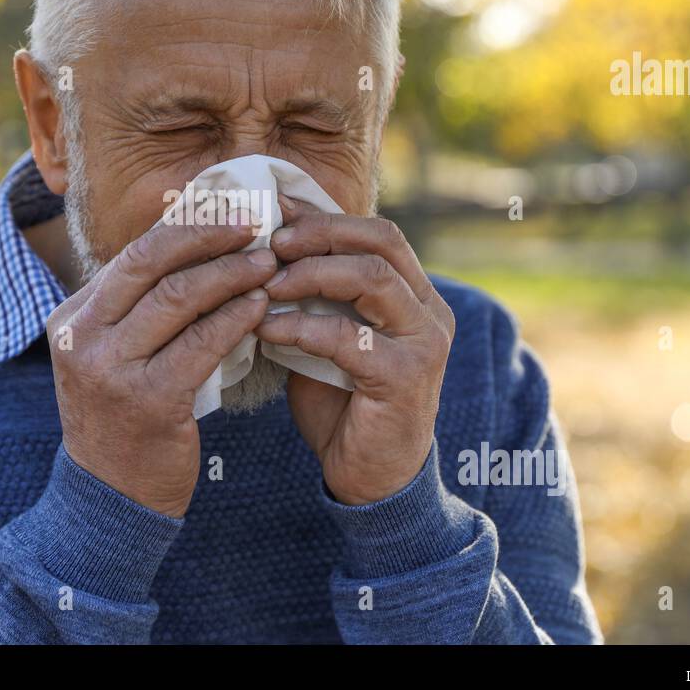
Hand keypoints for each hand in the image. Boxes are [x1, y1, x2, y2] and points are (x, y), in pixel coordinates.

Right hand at [46, 211, 276, 516]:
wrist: (111, 498)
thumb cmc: (124, 416)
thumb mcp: (112, 354)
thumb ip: (138, 306)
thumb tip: (192, 239)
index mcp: (71, 318)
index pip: (132, 254)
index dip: (184, 226)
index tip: (226, 212)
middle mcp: (82, 337)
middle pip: (150, 262)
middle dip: (207, 235)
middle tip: (254, 225)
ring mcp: (111, 369)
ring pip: (178, 297)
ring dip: (231, 273)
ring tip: (268, 264)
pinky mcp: (149, 400)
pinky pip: (202, 343)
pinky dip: (237, 318)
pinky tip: (262, 308)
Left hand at [256, 196, 454, 504]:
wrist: (369, 479)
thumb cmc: (341, 403)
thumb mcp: (323, 336)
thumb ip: (309, 296)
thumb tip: (261, 247)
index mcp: (414, 294)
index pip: (376, 232)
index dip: (322, 216)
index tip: (272, 210)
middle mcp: (429, 311)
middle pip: (380, 241)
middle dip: (319, 234)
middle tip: (268, 244)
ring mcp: (424, 343)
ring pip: (372, 278)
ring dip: (310, 274)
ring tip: (266, 285)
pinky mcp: (407, 378)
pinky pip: (350, 336)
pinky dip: (301, 327)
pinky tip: (267, 330)